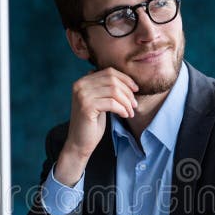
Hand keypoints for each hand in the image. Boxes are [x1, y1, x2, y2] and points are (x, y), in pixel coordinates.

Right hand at [54, 67, 138, 185]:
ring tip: (130, 112)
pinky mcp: (86, 107)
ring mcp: (82, 96)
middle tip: (134, 104)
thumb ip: (106, 88)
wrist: (79, 143)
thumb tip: (124, 78)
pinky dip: (122, 109)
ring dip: (127, 102)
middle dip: (128, 92)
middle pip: (112, 80)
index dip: (125, 79)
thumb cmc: (92, 123)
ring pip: (114, 91)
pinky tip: (125, 115)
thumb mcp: (99, 101)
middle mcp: (80, 85)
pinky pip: (112, 103)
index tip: (135, 89)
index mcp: (82, 81)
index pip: (109, 72)